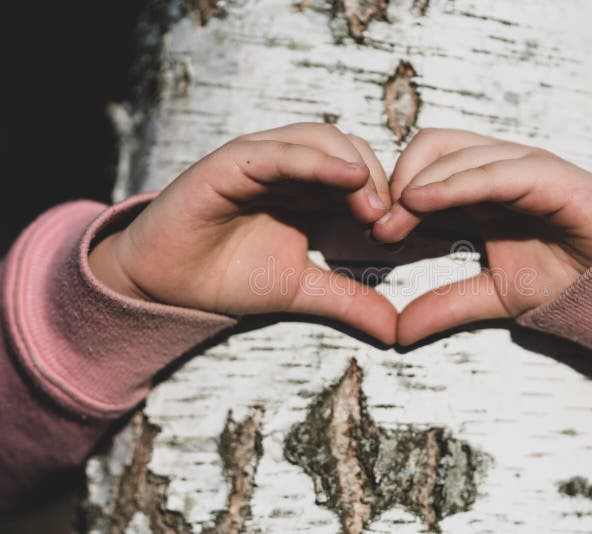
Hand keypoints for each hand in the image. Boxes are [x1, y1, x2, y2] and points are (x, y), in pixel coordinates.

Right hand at [89, 123, 396, 343]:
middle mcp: (290, 169)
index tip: (402, 235)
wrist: (166, 286)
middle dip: (380, 181)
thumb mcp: (302, 291)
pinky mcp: (232, 162)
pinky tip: (349, 176)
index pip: (364, 175)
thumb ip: (349, 301)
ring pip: (322, 140)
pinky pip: (280, 152)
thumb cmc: (228, 278)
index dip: (389, 197)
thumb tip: (397, 330)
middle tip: (391, 223)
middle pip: (351, 150)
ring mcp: (261, 160)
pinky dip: (316, 160)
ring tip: (372, 208)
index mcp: (310, 191)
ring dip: (355, 167)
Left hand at [371, 128, 591, 344]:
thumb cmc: (562, 276)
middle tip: (380, 227)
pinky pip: (494, 170)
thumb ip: (446, 306)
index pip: (424, 169)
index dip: (394, 195)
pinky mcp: (548, 174)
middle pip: (432, 146)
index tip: (374, 234)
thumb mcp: (493, 296)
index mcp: (480, 190)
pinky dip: (454, 182)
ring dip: (418, 184)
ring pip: (456, 152)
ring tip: (394, 222)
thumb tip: (397, 332)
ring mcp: (521, 166)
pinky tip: (422, 201)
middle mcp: (496, 170)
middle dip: (397, 181)